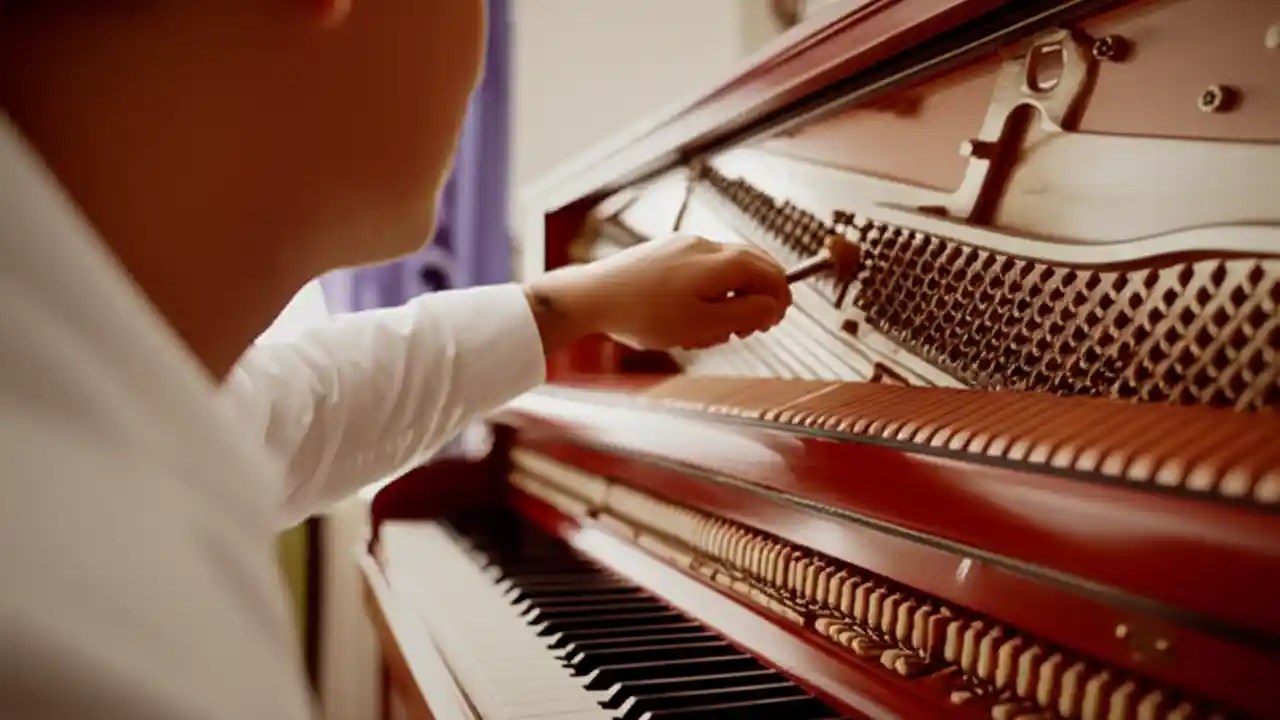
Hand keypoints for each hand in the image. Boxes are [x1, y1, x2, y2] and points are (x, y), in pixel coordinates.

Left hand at [523, 235, 790, 352]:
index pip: (772, 274)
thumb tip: (774, 306)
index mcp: (722, 261)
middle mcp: (706, 245)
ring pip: (727, 270)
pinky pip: (702, 269)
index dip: (778, 301)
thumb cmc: (645, 314)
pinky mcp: (666, 251)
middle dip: (754, 299)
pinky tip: (685, 318)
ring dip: (728, 300)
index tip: (768, 326)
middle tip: (741, 331)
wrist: (592, 297)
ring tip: (706, 330)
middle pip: (753, 266)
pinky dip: (706, 293)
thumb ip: (746, 315)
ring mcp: (684, 245)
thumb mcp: (704, 325)